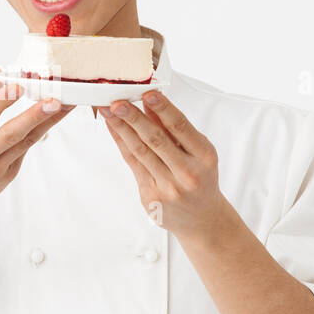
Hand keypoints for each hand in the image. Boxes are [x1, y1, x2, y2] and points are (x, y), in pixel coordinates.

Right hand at [0, 69, 74, 221]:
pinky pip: (23, 150)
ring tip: (64, 104)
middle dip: (34, 115)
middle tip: (54, 100)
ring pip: (24, 142)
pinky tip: (49, 118)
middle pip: (9, 133)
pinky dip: (35, 132)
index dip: (2, 99)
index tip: (20, 84)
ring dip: (46, 122)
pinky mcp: (6, 178)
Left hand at [99, 90, 231, 241]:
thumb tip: (151, 102)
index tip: (148, 94)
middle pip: (156, 140)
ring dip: (122, 128)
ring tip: (109, 111)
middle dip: (135, 119)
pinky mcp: (150, 197)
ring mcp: (168, 188)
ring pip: (140, 152)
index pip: (181, 128)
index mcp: (205, 157)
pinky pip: (133, 164)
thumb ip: (175, 129)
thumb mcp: (198, 152)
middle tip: (118, 102)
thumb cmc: (201, 179)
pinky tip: (113, 128)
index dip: (163, 109)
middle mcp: (187, 173)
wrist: (201, 219)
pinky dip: (122, 144)